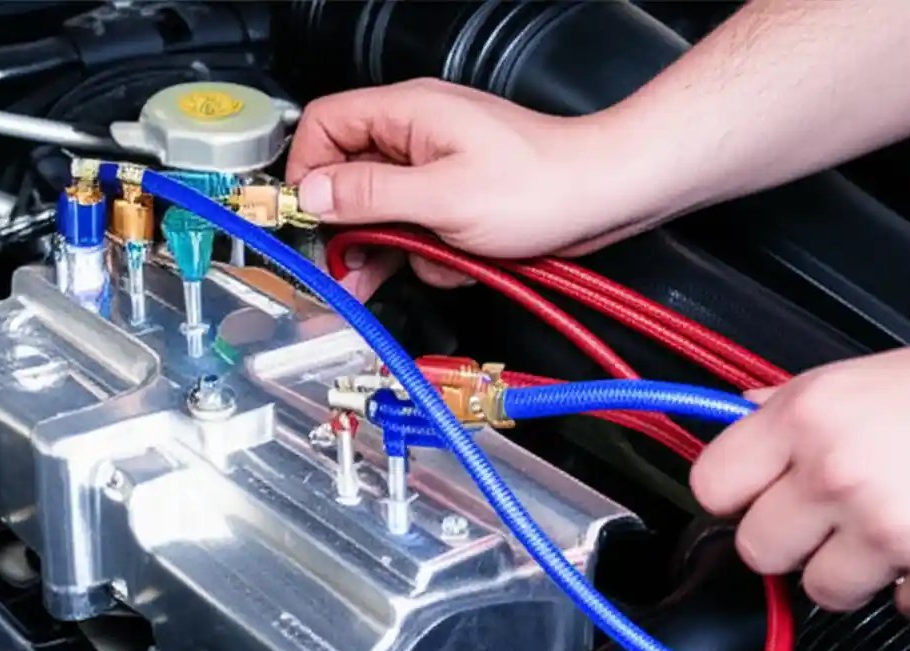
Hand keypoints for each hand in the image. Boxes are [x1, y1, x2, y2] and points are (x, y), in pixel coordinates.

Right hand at [286, 78, 670, 299]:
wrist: (604, 198)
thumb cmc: (542, 184)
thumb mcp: (442, 196)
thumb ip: (370, 195)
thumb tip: (313, 195)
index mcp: (407, 114)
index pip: (325, 127)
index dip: (307, 172)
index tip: (305, 217)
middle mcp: (416, 136)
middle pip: (348, 176)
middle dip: (346, 225)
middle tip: (343, 264)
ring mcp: (436, 168)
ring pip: (382, 210)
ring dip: (388, 247)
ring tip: (387, 277)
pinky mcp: (455, 199)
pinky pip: (417, 228)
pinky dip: (427, 252)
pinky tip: (449, 262)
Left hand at [691, 329, 909, 622]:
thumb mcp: (885, 371)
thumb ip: (803, 402)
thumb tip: (744, 412)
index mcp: (814, 411)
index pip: (713, 481)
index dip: (733, 494)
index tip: (750, 496)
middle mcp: (839, 470)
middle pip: (757, 548)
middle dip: (792, 541)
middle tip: (831, 519)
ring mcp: (890, 529)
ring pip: (824, 590)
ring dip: (858, 571)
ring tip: (902, 526)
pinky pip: (907, 608)